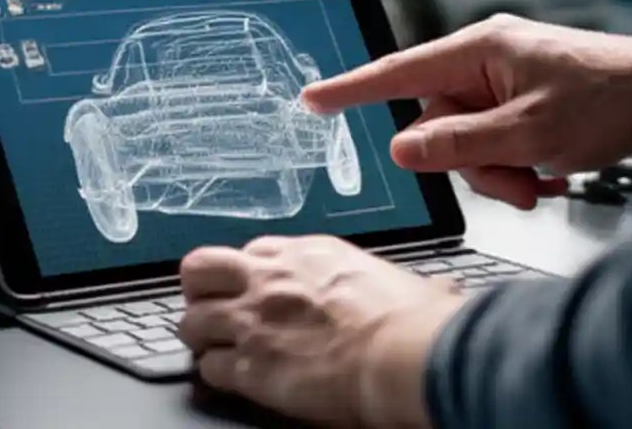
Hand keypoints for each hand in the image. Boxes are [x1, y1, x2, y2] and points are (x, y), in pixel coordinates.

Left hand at [179, 235, 466, 428]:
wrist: (405, 357)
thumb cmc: (414, 323)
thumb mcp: (405, 283)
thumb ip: (401, 285)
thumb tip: (439, 292)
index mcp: (309, 254)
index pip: (253, 251)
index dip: (248, 272)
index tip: (254, 287)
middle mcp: (271, 280)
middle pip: (201, 268)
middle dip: (201, 289)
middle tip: (212, 308)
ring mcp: (254, 322)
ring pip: (192, 320)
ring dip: (201, 336)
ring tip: (214, 349)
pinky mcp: (250, 367)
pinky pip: (209, 368)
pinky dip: (216, 375)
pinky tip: (231, 380)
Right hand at [302, 15, 631, 208]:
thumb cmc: (612, 97)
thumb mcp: (529, 133)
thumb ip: (460, 144)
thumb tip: (405, 148)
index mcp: (479, 49)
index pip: (398, 71)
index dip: (351, 89)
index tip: (313, 100)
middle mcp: (485, 59)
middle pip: (437, 121)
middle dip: (471, 162)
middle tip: (515, 181)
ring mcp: (502, 80)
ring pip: (464, 139)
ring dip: (497, 169)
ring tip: (540, 179)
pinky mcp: (519, 98)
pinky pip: (491, 139)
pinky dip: (513, 164)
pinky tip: (547, 172)